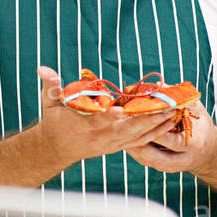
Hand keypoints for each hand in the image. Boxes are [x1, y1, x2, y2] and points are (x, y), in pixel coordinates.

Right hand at [35, 66, 182, 167]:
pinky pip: (140, 141)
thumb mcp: (49, 103)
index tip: (121, 109)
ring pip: (137, 136)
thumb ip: (51, 85)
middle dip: (147, 119)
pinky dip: (155, 132)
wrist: (56, 147)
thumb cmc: (54, 121)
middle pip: (126, 130)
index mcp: (83, 126)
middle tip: (165, 108)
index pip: (98, 121)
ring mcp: (111, 144)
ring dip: (156, 125)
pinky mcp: (118, 146)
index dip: (109, 116)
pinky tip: (169, 122)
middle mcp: (100, 138)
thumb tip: (42, 69)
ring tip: (174, 112)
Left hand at [122, 99, 216, 175]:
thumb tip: (158, 84)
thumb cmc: (202, 127)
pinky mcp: (162, 168)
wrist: (210, 153)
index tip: (136, 115)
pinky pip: (144, 160)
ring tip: (118, 131)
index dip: (150, 126)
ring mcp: (171, 167)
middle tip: (120, 126)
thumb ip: (179, 98)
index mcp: (192, 144)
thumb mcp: (197, 111)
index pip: (167, 138)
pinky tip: (123, 137)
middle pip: (152, 154)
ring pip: (145, 159)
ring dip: (130, 145)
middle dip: (135, 140)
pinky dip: (133, 148)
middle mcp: (181, 160)